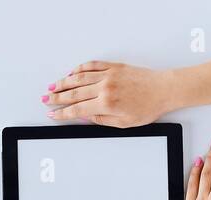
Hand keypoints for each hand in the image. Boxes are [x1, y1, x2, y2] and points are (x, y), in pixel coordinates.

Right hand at [44, 61, 175, 126]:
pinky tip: (72, 73)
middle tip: (46, 99)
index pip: (77, 110)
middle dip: (57, 97)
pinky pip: (92, 66)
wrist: (164, 90)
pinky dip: (80, 69)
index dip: (62, 113)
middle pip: (74, 93)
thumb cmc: (148, 107)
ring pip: (79, 77)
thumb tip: (85, 117)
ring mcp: (109, 75)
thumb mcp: (124, 123)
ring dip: (64, 82)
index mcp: (106, 103)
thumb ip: (102, 120)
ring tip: (53, 86)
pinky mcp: (114, 67)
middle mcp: (105, 87)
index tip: (52, 114)